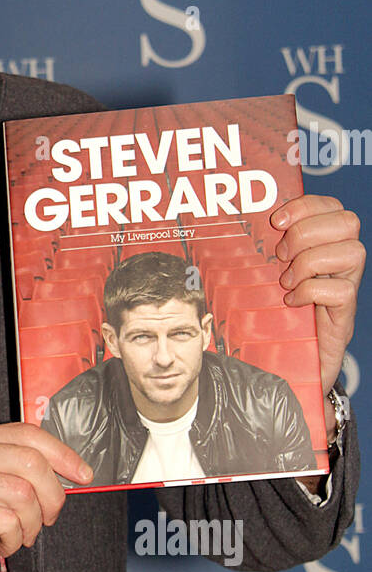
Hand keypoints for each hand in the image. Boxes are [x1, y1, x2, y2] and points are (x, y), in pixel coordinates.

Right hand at [0, 421, 93, 571]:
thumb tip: (46, 479)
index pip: (29, 433)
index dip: (64, 453)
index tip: (83, 475)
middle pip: (34, 462)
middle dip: (54, 495)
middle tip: (48, 519)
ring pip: (24, 493)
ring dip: (34, 524)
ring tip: (20, 538)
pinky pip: (5, 520)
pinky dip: (14, 538)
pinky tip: (2, 546)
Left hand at [272, 194, 364, 436]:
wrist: (288, 366)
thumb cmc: (270, 319)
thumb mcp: (260, 280)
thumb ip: (257, 255)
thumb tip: (219, 228)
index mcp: (321, 246)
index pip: (332, 207)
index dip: (308, 205)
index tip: (276, 219)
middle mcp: (339, 264)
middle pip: (348, 222)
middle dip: (308, 233)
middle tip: (281, 257)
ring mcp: (345, 288)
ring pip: (352, 252)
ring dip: (311, 262)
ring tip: (286, 280)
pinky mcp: (344, 315)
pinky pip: (341, 291)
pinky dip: (312, 292)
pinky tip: (293, 302)